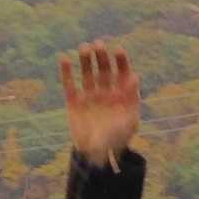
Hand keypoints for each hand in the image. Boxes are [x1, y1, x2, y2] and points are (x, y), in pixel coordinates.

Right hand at [58, 42, 140, 168]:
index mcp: (121, 95)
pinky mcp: (74, 102)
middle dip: (102, 57)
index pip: (122, 73)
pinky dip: (66, 72)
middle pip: (104, 70)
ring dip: (86, 60)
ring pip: (87, 74)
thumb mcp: (129, 122)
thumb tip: (135, 76)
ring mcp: (90, 96)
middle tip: (99, 44)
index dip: (121, 61)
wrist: (97, 154)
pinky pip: (70, 85)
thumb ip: (130, 100)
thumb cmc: (117, 139)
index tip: (118, 49)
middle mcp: (106, 92)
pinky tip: (63, 58)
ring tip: (84, 47)